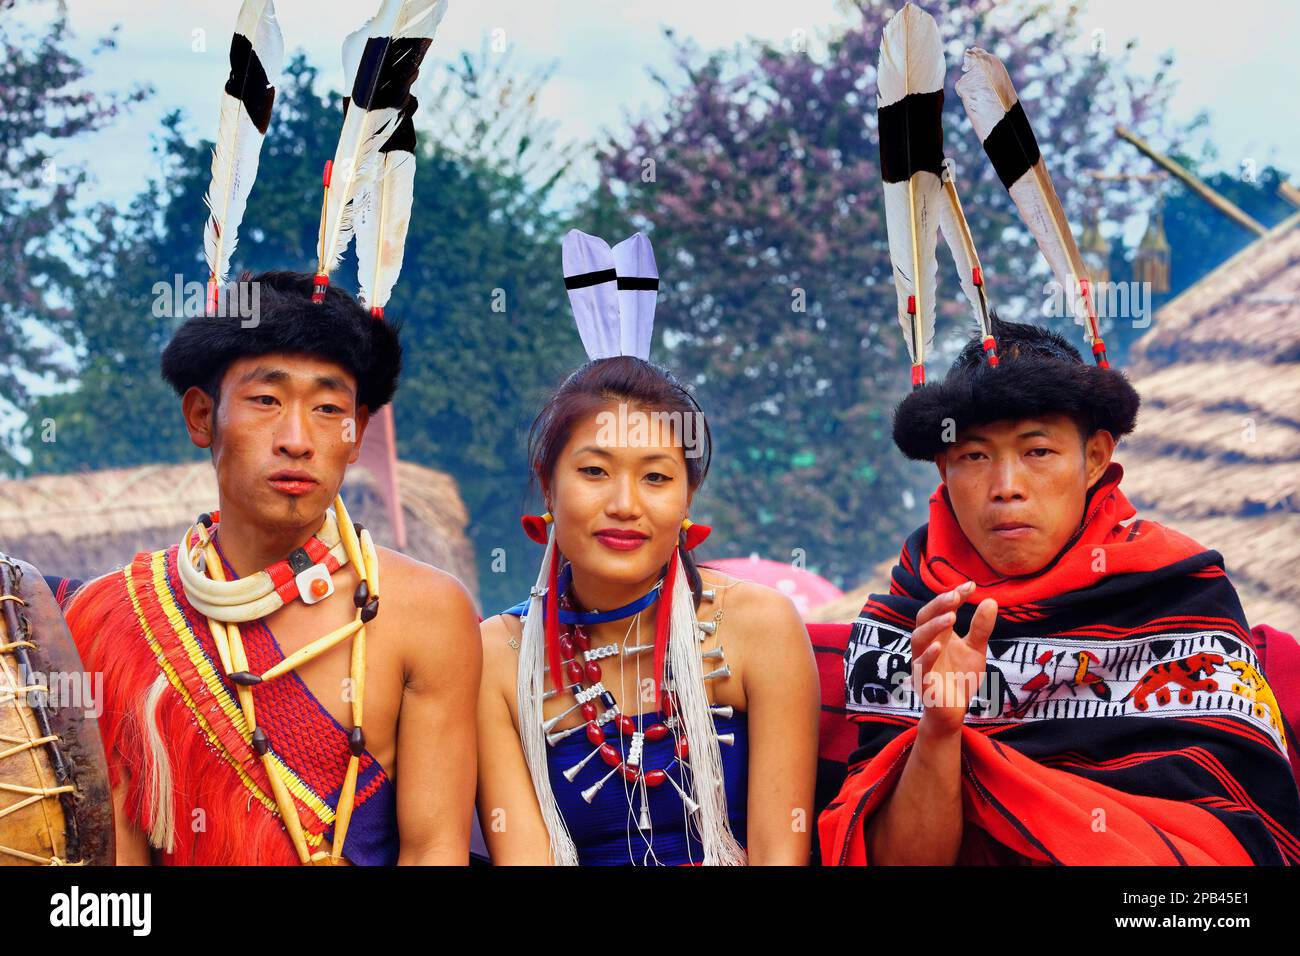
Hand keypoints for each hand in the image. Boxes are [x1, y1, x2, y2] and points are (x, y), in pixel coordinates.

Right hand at [911, 581, 996, 735]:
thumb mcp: (976, 650)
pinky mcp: (923, 682)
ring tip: (951, 616)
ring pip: (918, 638)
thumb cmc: (961, 677)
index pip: (941, 609)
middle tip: (956, 595)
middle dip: (938, 604)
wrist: (953, 711)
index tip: (971, 586)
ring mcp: (922, 662)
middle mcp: (927, 644)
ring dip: (933, 626)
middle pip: (924, 618)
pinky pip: (920, 666)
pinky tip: (938, 646)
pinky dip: (927, 655)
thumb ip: (981, 628)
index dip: (954, 596)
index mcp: (939, 634)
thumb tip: (991, 601)